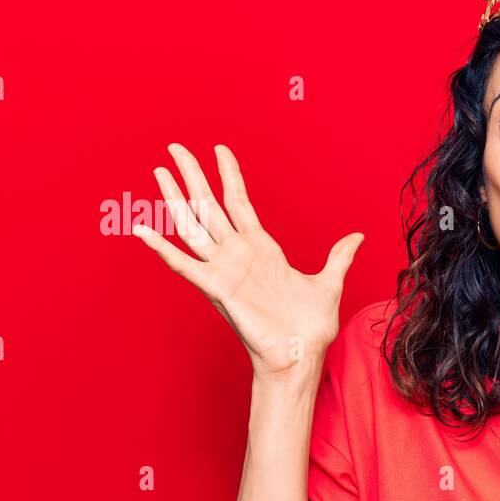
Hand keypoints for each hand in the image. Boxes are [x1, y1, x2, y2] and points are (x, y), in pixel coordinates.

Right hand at [132, 143, 364, 378]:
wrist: (301, 353)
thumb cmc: (311, 326)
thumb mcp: (329, 282)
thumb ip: (339, 257)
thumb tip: (357, 237)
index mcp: (262, 248)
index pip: (238, 202)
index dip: (229, 175)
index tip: (219, 149)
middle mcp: (238, 254)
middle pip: (209, 205)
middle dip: (193, 175)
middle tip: (175, 147)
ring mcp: (225, 269)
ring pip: (193, 225)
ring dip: (174, 198)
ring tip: (158, 171)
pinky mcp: (216, 289)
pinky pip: (184, 265)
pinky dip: (162, 248)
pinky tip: (141, 229)